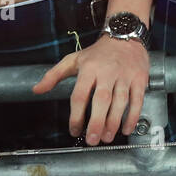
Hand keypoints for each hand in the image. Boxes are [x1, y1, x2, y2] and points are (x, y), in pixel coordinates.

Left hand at [33, 35, 149, 144]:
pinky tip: (126, 128)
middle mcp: (107, 72)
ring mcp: (125, 76)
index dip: (76, 115)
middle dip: (97, 121)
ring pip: (120, 101)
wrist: (125, 36)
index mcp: (89, 68)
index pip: (80, 94)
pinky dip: (133, 116)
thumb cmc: (98, 52)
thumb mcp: (73, 59)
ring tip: (107, 137)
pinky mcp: (139, 79)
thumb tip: (37, 89)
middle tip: (92, 139)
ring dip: (114, 122)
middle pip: (102, 99)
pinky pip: (137, 100)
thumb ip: (54, 75)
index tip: (74, 129)